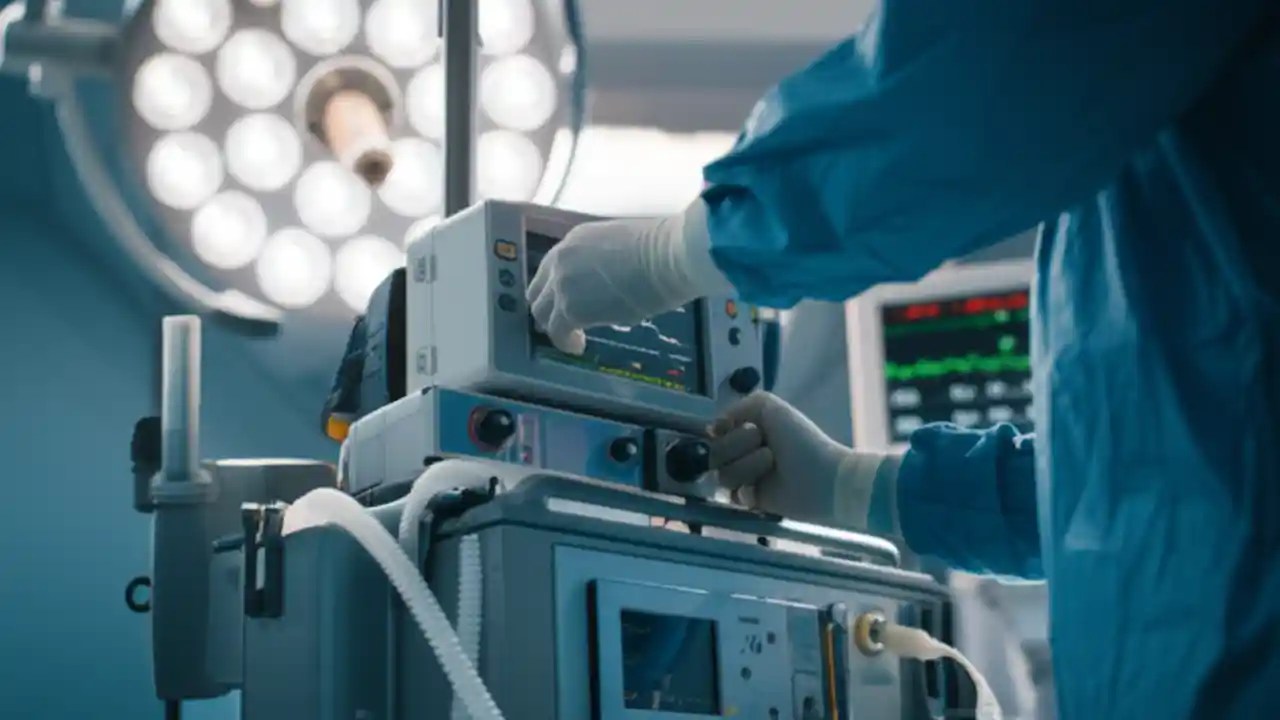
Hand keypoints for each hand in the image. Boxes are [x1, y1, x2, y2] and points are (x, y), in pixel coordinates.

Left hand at [527, 200, 731, 353]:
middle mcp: (561, 260)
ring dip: (556, 328)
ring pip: (542, 313)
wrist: (667, 256)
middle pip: (538, 292)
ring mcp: (563, 284)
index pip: (551, 269)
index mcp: (575, 240)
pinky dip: (565, 342)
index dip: (556, 289)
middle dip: (548, 310)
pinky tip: (578, 347)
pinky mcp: (572, 309)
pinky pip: (557, 332)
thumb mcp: (621, 248)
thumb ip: (603, 267)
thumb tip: (608, 291)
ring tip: (574, 339)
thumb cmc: (661, 249)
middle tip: (563, 324)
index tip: (567, 302)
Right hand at [709, 392, 885, 529]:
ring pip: (721, 475)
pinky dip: (746, 491)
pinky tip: (760, 492)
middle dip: (737, 446)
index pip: (714, 431)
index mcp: (746, 429)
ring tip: (771, 466)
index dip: (722, 430)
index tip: (736, 427)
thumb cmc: (800, 439)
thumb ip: (736, 408)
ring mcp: (746, 478)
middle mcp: (743, 452)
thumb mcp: (768, 407)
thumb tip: (713, 428)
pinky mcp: (750, 501)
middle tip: (765, 446)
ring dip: (746, 467)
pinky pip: (731, 497)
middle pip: (713, 452)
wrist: (823, 477)